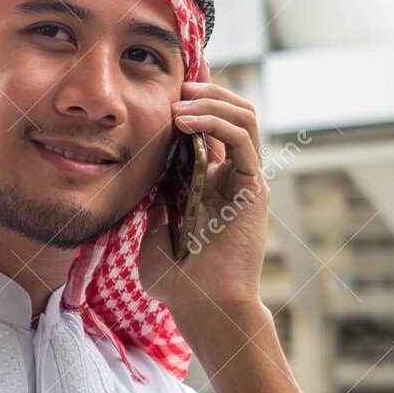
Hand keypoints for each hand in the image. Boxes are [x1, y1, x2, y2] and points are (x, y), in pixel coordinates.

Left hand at [138, 53, 269, 329]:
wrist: (202, 306)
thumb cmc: (176, 280)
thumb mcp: (153, 229)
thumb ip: (153, 198)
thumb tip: (140, 168)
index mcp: (208, 183)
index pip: (207, 129)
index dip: (190, 104)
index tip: (161, 91)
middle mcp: (231, 176)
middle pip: (230, 114)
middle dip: (204, 93)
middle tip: (175, 86)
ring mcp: (245, 180)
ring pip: (244, 117)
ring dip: (212, 101)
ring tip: (180, 101)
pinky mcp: (254, 188)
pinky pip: (244, 140)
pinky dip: (217, 122)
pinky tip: (186, 121)